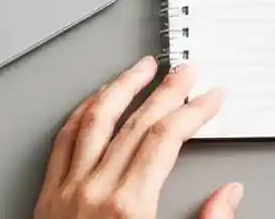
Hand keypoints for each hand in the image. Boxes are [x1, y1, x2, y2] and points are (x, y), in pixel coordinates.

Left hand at [34, 56, 241, 218]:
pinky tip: (95, 102)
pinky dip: (83, 113)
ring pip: (95, 119)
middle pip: (136, 121)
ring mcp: (66, 192)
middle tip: (188, 72)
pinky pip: (64, 141)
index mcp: (129, 208)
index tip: (213, 98)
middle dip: (168, 90)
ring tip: (141, 69)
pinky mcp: (45, 199)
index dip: (194, 111)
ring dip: (121, 86)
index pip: (166, 138)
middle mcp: (94, 191)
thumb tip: (228, 197)